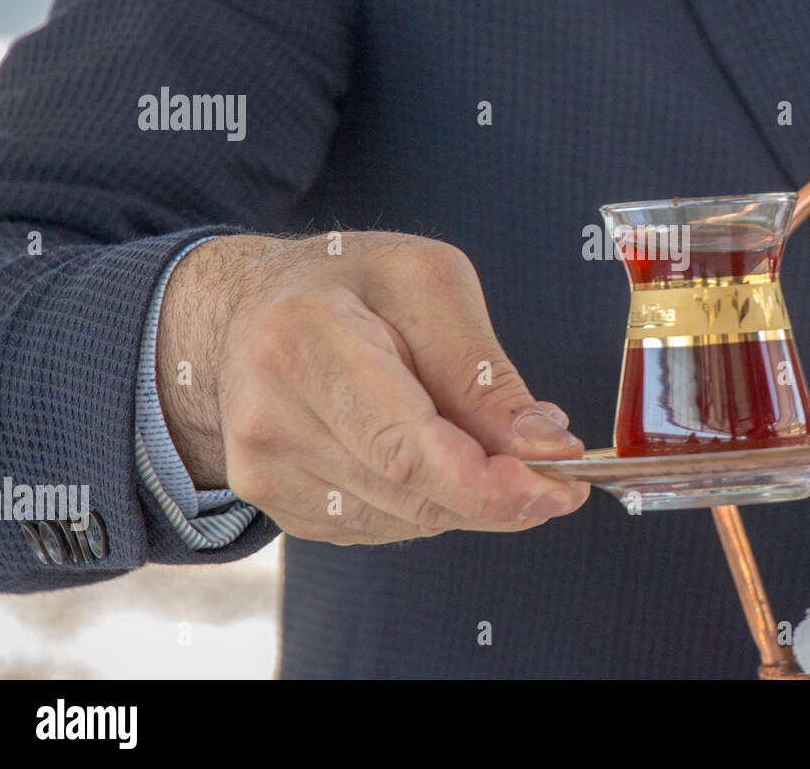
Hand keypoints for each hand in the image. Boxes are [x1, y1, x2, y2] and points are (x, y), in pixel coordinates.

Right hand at [154, 231, 589, 542]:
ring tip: (490, 449)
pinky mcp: (274, 503)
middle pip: (411, 492)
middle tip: (560, 479)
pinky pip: (380, 526)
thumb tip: (545, 446)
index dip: (490, 484)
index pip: (405, 446)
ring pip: (406, 519)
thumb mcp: (429, 284)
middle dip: (501, 496)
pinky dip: (427, 502)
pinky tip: (429, 456)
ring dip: (467, 498)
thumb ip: (485, 372)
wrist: (249, 307)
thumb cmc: (348, 284)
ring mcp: (264, 470)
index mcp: (305, 341)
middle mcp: (270, 416)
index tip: (560, 486)